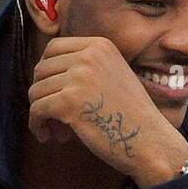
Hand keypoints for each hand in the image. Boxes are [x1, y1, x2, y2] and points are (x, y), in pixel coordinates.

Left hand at [28, 36, 187, 183]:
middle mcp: (88, 55)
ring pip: (36, 91)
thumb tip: (41, 78)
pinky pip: (36, 110)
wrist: (151, 142)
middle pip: (41, 70)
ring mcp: (78, 77)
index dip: (46, 71)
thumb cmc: (132, 117)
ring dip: (41, 113)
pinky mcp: (69, 101)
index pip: (53, 48)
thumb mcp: (113, 76)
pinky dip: (37, 125)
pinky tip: (47, 136)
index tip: (52, 91)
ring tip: (58, 131)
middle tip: (56, 118)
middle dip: (43, 94)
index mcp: (100, 46)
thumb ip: (84, 69)